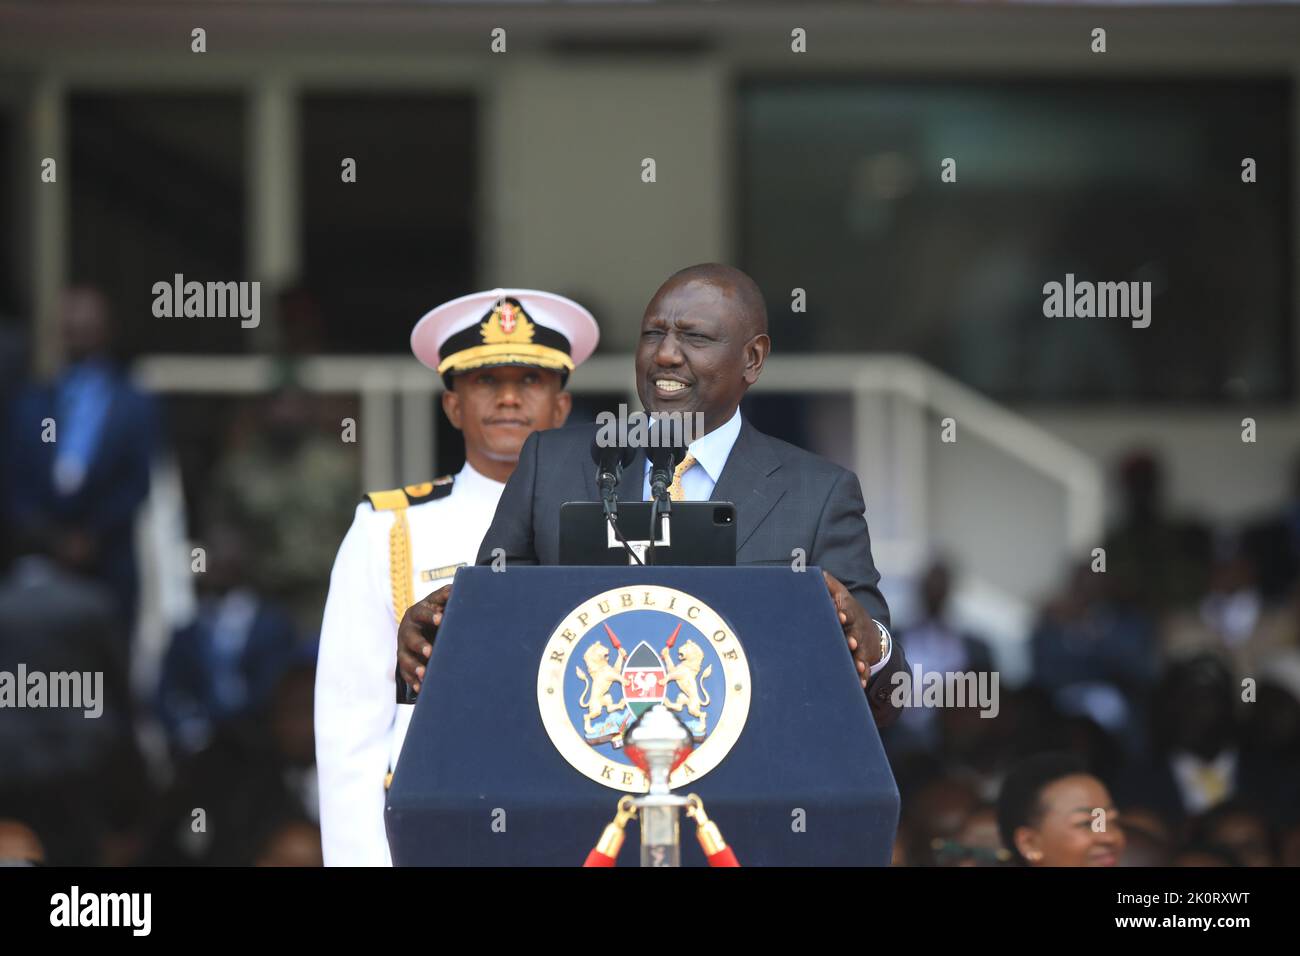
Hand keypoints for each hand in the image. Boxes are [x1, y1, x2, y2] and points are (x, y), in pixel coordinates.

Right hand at [397, 584, 452, 692]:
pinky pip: (406, 674)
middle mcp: (408, 629)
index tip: (441, 618)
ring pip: (406, 658)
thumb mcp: (440, 602)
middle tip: (430, 651)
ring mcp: (404, 647)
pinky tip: (421, 689)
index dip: (431, 615)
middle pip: (410, 637)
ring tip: (424, 674)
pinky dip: (414, 681)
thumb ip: (447, 596)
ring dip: (415, 666)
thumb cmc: (437, 613)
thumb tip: (459, 586)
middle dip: (420, 644)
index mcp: (418, 612)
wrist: (421, 626)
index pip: (423, 612)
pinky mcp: (404, 662)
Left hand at [822, 570, 879, 689]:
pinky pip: (865, 670)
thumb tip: (813, 572)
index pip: (847, 610)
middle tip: (851, 643)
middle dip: (854, 638)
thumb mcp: (839, 596)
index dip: (844, 613)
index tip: (840, 615)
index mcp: (848, 613)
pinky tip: (861, 684)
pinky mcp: (864, 660)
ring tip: (857, 667)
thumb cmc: (846, 611)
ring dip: (860, 660)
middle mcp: (857, 629)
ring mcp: (862, 646)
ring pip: (862, 654)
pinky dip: (863, 677)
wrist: (869, 631)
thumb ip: (828, 586)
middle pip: (856, 634)